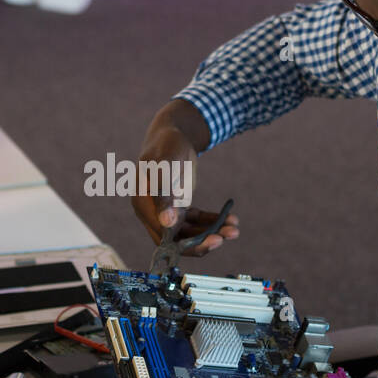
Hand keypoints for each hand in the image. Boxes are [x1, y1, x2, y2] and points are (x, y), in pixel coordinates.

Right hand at [130, 126, 238, 257]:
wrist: (174, 134)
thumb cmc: (167, 146)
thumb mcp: (165, 166)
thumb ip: (164, 194)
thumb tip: (167, 223)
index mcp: (143, 205)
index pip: (163, 236)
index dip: (188, 243)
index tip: (213, 239)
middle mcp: (152, 212)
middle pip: (177, 240)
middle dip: (203, 242)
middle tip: (226, 237)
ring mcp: (166, 211)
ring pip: (189, 233)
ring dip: (211, 233)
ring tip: (234, 229)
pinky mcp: (179, 207)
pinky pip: (196, 222)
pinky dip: (212, 222)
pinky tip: (230, 218)